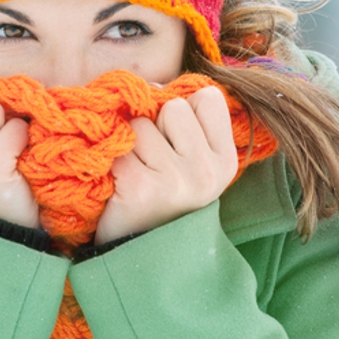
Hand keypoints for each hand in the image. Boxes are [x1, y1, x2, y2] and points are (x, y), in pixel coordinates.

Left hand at [95, 86, 238, 243]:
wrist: (139, 255)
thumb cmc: (163, 200)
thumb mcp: (193, 165)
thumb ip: (190, 125)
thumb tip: (157, 84)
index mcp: (225, 161)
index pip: (207, 97)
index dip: (182, 109)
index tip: (174, 138)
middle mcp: (207, 171)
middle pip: (173, 106)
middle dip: (155, 125)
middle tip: (153, 162)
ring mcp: (177, 179)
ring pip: (142, 124)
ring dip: (130, 144)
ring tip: (137, 173)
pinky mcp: (142, 186)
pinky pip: (120, 145)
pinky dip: (113, 161)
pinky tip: (121, 184)